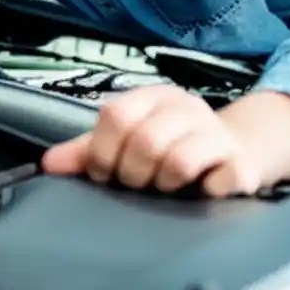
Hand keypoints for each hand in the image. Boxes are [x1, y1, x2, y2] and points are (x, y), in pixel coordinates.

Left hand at [40, 84, 263, 196]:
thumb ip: (88, 151)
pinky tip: (202, 190)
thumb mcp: (128, 141)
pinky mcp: (240, 162)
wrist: (235, 148)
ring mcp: (216, 133)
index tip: (105, 172)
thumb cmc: (172, 144)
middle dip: (132, 173)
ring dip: (164, 184)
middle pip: (144, 140)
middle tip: (137, 183)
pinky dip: (205, 192)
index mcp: (153, 97)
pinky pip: (219, 180)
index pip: (115, 115)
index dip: (103, 152)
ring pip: (178, 161)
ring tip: (166, 186)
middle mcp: (185, 108)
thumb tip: (49, 163)